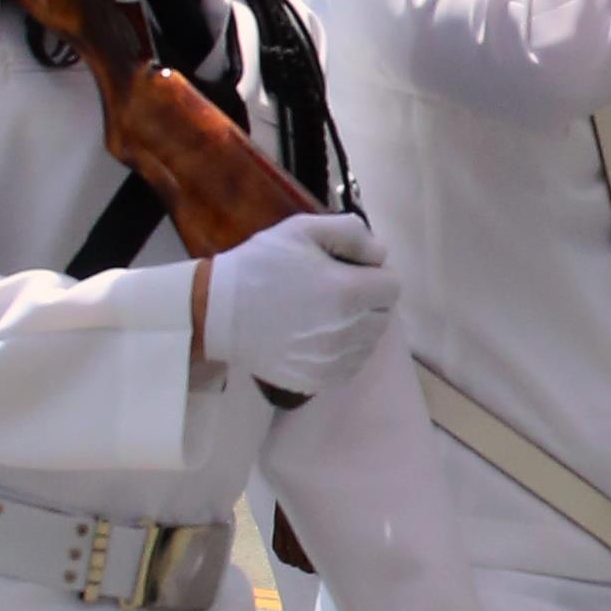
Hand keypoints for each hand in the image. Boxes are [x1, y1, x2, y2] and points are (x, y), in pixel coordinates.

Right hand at [199, 211, 399, 396]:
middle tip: (334, 289)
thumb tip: (381, 255)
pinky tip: (316, 334)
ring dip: (358, 325)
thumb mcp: (304, 229)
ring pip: (370, 341)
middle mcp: (348, 331)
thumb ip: (353, 233)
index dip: (374, 273)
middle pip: (384, 314)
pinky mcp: (320, 380)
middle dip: (368, 298)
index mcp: (347, 292)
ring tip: (323, 312)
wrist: (219, 312)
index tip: (349, 269)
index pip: (392, 285)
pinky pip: (351, 364)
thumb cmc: (261, 264)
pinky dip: (343, 350)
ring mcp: (334, 361)